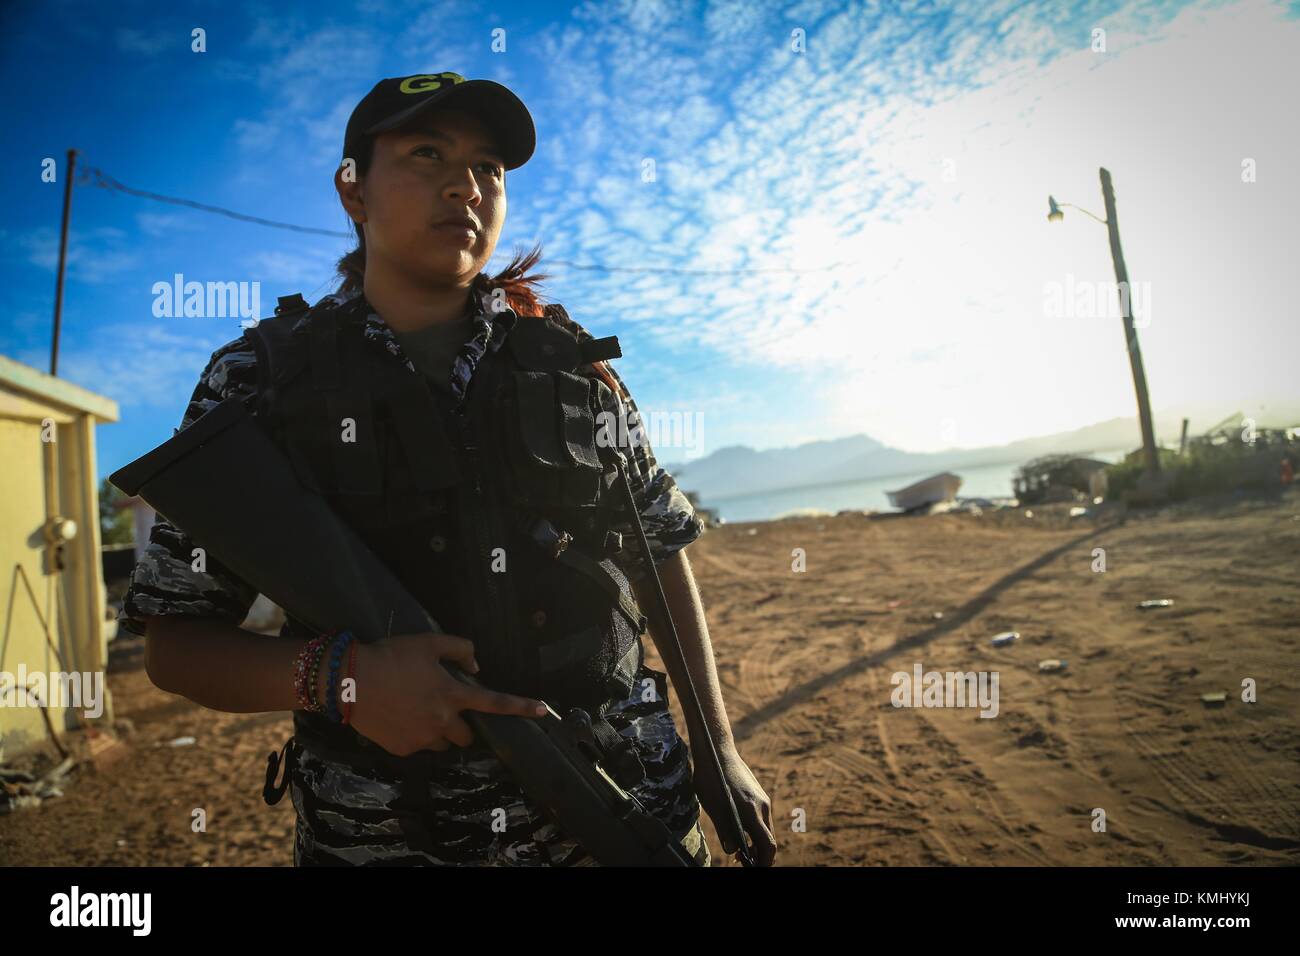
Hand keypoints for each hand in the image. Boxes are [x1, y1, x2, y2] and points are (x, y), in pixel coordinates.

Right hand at [346, 632, 547, 756]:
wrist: (348, 681)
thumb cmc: (391, 657)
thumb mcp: (428, 642)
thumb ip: (459, 650)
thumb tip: (476, 667)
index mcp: (453, 695)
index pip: (495, 702)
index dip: (521, 707)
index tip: (543, 711)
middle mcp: (442, 722)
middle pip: (468, 735)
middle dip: (463, 725)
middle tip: (444, 708)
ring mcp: (422, 739)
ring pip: (443, 743)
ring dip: (440, 732)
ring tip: (417, 712)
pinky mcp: (402, 750)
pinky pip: (418, 746)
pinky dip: (415, 735)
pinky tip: (398, 718)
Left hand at [693, 746, 776, 865]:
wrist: (717, 751)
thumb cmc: (712, 778)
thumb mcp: (713, 807)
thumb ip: (725, 830)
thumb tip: (733, 850)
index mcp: (751, 811)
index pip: (767, 845)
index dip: (764, 862)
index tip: (755, 869)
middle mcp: (762, 806)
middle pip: (768, 839)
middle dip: (760, 856)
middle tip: (743, 864)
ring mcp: (762, 799)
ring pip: (765, 829)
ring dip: (757, 843)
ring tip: (741, 853)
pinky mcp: (758, 794)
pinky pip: (762, 818)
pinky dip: (755, 831)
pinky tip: (742, 833)